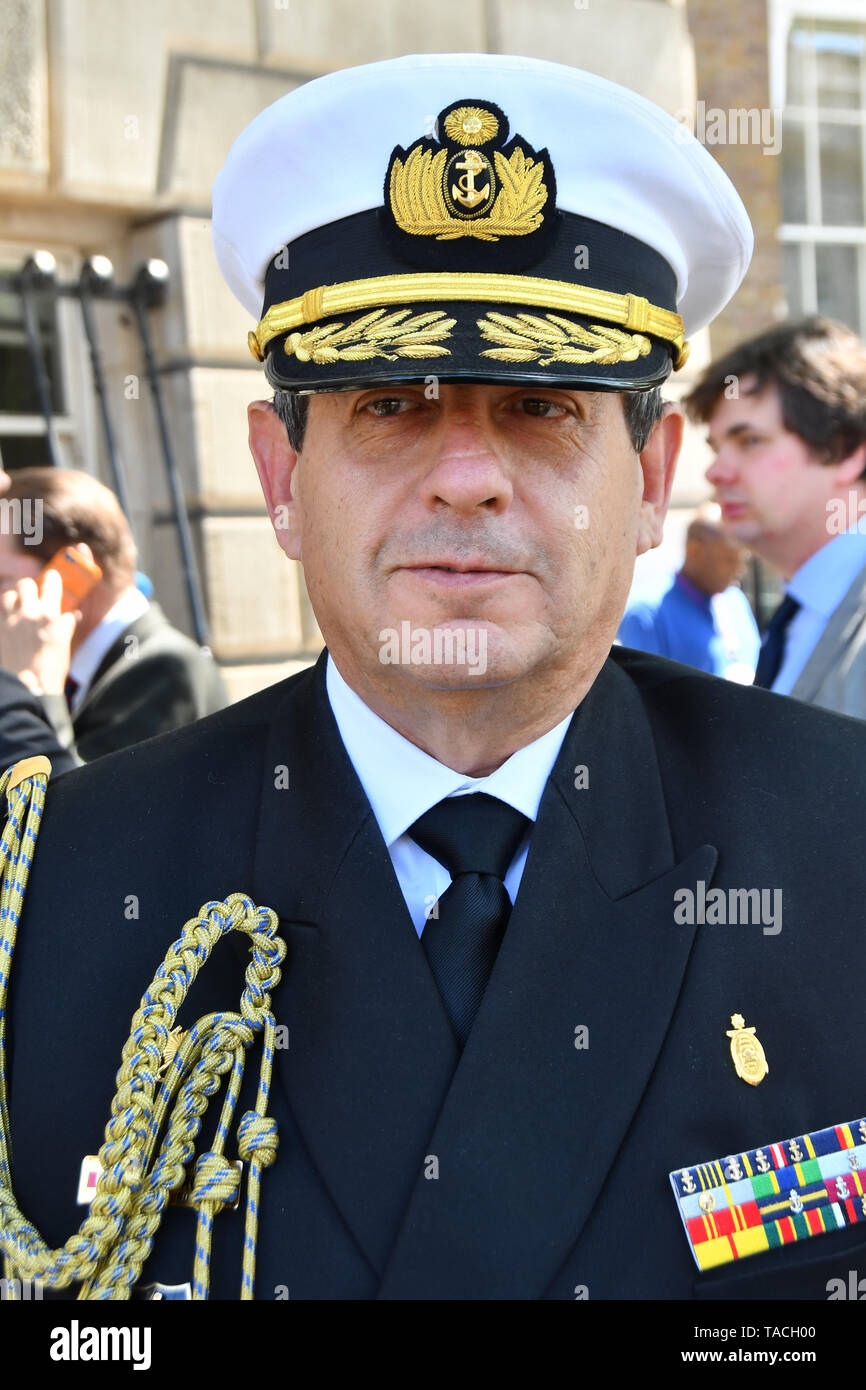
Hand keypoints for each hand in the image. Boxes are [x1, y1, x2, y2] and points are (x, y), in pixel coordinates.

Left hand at [0, 566, 78, 695]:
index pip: (50, 581)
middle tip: (33, 595)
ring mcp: (10, 621)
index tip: (51, 579)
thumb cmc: (51, 667)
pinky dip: (5, 612)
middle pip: (25, 584)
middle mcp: (28, 612)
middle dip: (30, 587)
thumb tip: (71, 614)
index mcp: (49, 614)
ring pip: (7, 595)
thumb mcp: (64, 642)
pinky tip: (10, 619)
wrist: (30, 686)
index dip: (51, 578)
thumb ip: (66, 624)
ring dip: (13, 598)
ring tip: (18, 607)